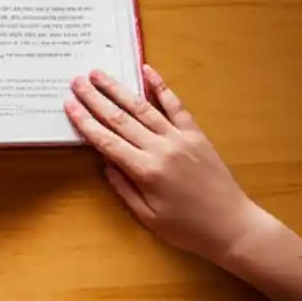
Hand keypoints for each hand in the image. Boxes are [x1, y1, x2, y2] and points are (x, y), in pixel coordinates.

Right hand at [66, 64, 273, 264]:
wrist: (233, 226)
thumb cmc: (187, 229)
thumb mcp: (148, 217)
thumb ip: (123, 188)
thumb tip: (105, 163)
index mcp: (145, 171)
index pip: (106, 141)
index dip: (85, 121)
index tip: (69, 104)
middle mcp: (160, 149)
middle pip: (120, 119)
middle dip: (95, 99)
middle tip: (77, 81)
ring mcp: (179, 138)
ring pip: (143, 108)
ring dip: (119, 89)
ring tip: (99, 74)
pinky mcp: (196, 135)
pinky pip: (176, 106)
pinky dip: (161, 87)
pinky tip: (147, 71)